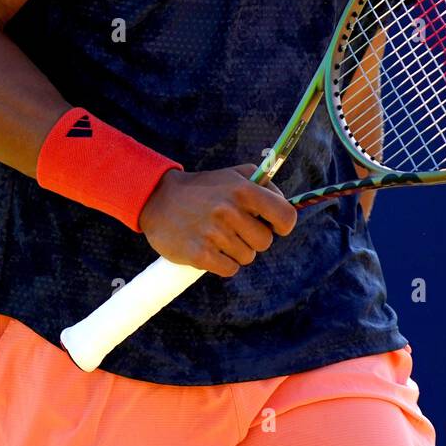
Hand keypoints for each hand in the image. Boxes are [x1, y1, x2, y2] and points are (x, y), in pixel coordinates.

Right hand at [139, 164, 297, 276]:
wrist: (158, 199)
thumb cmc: (203, 188)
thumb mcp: (233, 175)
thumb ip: (263, 186)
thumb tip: (286, 206)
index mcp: (243, 189)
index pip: (285, 215)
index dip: (283, 224)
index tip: (275, 226)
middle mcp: (230, 210)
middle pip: (265, 242)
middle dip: (253, 238)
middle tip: (235, 228)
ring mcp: (214, 233)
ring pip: (247, 257)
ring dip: (236, 250)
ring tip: (217, 235)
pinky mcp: (200, 254)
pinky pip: (230, 269)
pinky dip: (223, 263)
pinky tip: (210, 249)